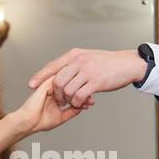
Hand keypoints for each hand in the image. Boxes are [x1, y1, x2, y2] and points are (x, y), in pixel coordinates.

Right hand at [14, 75, 89, 133]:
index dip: (82, 95)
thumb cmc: (40, 121)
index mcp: (56, 95)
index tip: (92, 102)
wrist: (29, 123)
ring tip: (86, 97)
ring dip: (78, 90)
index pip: (72, 91)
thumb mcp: (61, 117)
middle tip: (92, 98)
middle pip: (71, 85)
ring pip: (68, 83)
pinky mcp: (45, 85)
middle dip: (82, 91)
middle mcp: (53, 89)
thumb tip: (83, 107)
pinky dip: (71, 89)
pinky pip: (61, 83)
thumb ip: (72, 111)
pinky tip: (79, 94)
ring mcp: (49, 86)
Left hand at [28, 48, 145, 108]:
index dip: (40, 77)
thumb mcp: (87, 57)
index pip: (52, 66)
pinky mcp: (96, 81)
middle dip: (55, 94)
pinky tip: (81, 103)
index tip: (31, 85)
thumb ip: (74, 64)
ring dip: (67, 100)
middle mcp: (79, 61)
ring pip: (67, 89)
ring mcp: (87, 71)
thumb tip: (60, 73)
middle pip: (57, 80)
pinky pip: (79, 95)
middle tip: (60, 100)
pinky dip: (77, 102)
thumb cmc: (107, 63)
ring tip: (72, 102)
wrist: (127, 64)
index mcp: (75, 55)